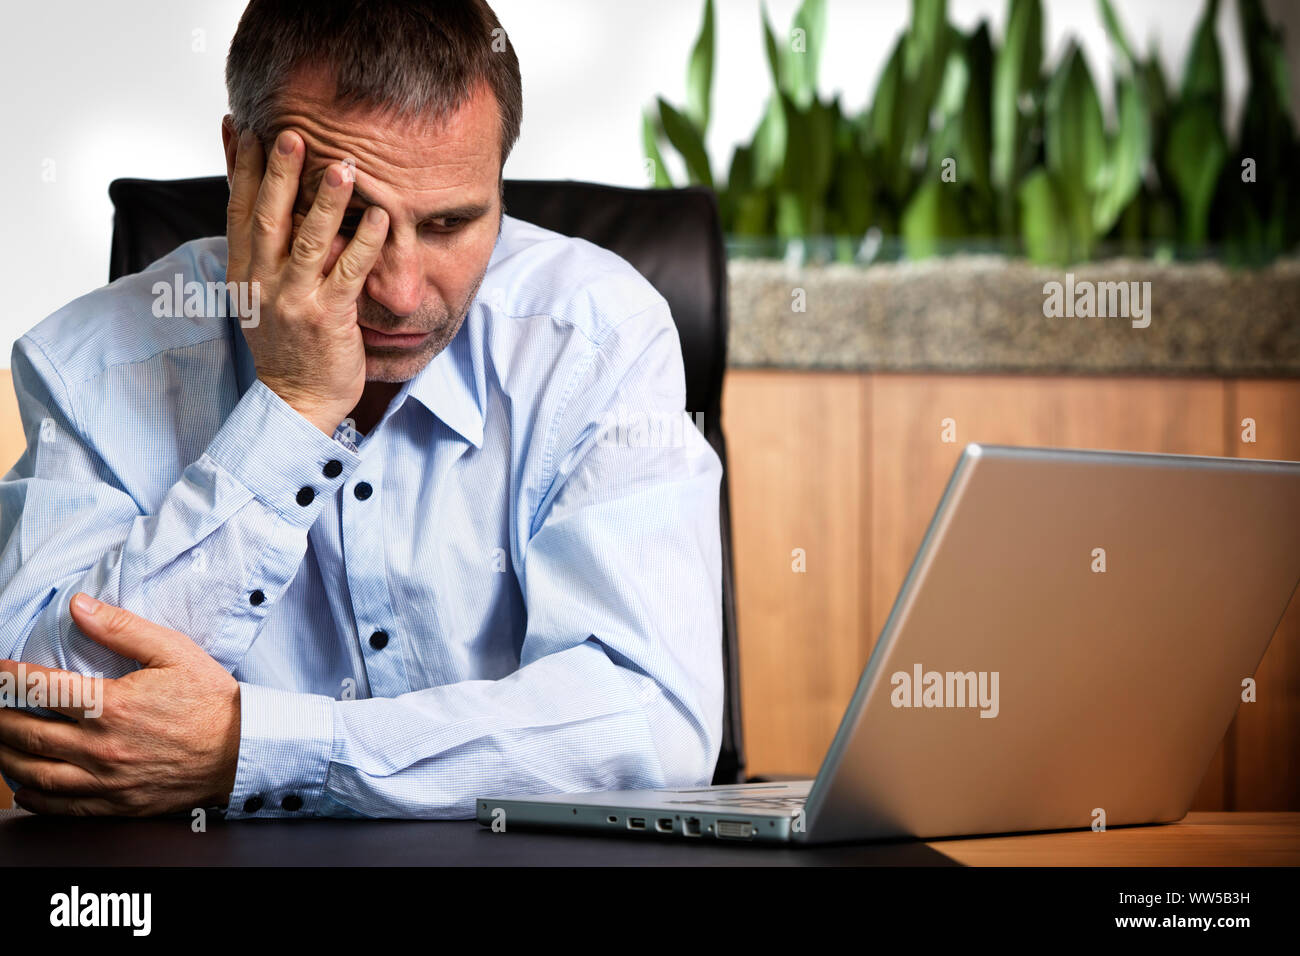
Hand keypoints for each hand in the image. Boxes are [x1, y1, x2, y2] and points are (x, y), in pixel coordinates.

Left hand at [0, 593, 241, 815]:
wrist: (243, 749)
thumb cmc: (210, 699)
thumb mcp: (173, 651)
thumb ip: (122, 628)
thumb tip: (79, 606)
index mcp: (112, 705)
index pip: (40, 688)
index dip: (8, 678)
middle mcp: (101, 747)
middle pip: (26, 734)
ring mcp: (106, 780)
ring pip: (34, 773)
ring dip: (5, 756)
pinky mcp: (116, 804)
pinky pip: (60, 805)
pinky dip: (32, 796)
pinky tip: (22, 784)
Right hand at [225, 127, 389, 434]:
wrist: (296, 401)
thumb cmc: (288, 345)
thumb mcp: (261, 295)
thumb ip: (264, 253)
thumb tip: (268, 204)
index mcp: (244, 272)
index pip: (237, 209)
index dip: (238, 167)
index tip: (241, 125)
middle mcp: (263, 282)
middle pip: (268, 217)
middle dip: (277, 172)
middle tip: (291, 133)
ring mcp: (295, 301)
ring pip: (308, 241)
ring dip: (326, 202)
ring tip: (343, 166)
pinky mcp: (328, 318)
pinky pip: (349, 274)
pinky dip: (366, 244)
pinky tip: (381, 217)